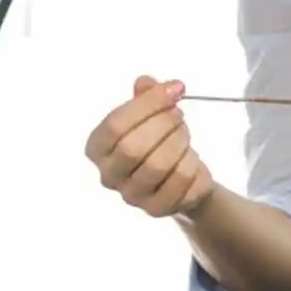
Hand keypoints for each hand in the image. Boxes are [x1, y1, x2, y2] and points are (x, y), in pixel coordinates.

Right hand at [84, 75, 213, 217]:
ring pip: (158, 166)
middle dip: (164, 125)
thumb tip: (146, 82)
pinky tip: (192, 158)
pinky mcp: (158, 209)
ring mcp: (132, 196)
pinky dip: (193, 164)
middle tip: (180, 115)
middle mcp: (109, 175)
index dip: (148, 104)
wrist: (183, 178)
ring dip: (179, 143)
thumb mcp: (152, 113)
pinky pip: (181, 183)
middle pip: (133, 148)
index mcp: (97, 147)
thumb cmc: (160, 140)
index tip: (176, 89)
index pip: (115, 125)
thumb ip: (146, 95)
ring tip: (184, 135)